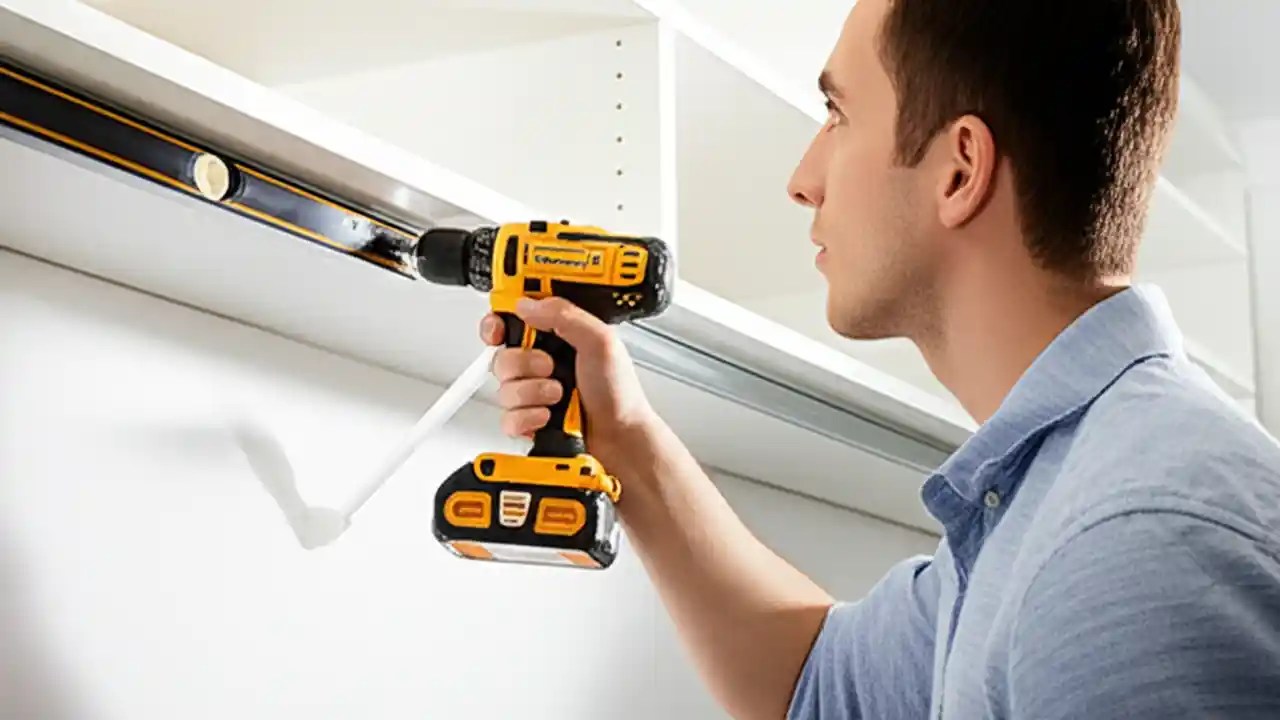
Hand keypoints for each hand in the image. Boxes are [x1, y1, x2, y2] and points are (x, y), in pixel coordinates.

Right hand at [480, 297, 657, 464]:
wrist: (620, 437)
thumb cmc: (619, 392)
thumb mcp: (601, 341)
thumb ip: (565, 315)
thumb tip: (528, 304)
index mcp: (557, 336)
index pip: (513, 320)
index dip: (498, 323)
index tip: (499, 330)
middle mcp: (541, 362)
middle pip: (502, 355)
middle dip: (524, 363)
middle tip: (550, 367)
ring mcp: (533, 392)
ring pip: (504, 387)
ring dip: (532, 392)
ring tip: (558, 396)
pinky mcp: (528, 420)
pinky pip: (507, 417)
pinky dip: (529, 418)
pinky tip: (548, 416)